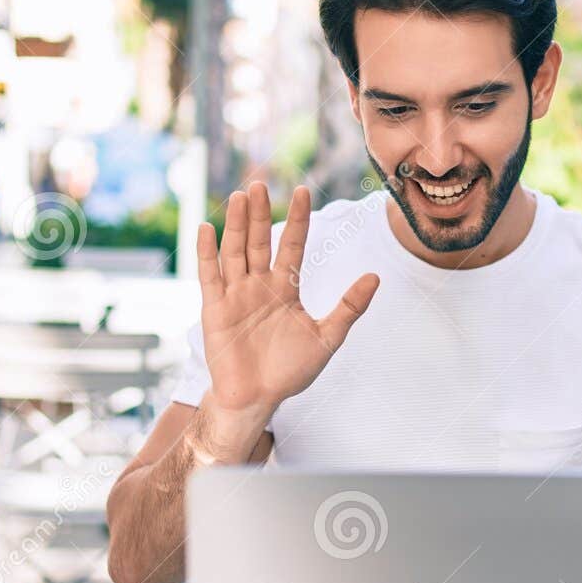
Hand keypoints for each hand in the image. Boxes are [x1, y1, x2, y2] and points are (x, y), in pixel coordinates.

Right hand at [196, 183, 378, 414]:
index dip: (298, 219)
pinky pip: (210, 275)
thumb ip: (349, 307)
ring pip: (236, 251)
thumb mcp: (327, 337)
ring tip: (241, 197)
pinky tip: (207, 228)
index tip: (303, 191)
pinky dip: (207, 252)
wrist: (257, 398)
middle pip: (260, 241)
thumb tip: (374, 277)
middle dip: (260, 214)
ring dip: (237, 225)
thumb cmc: (290, 371)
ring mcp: (235, 294)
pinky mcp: (215, 308)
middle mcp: (259, 285)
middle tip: (261, 184)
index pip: (293, 245)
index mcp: (285, 288)